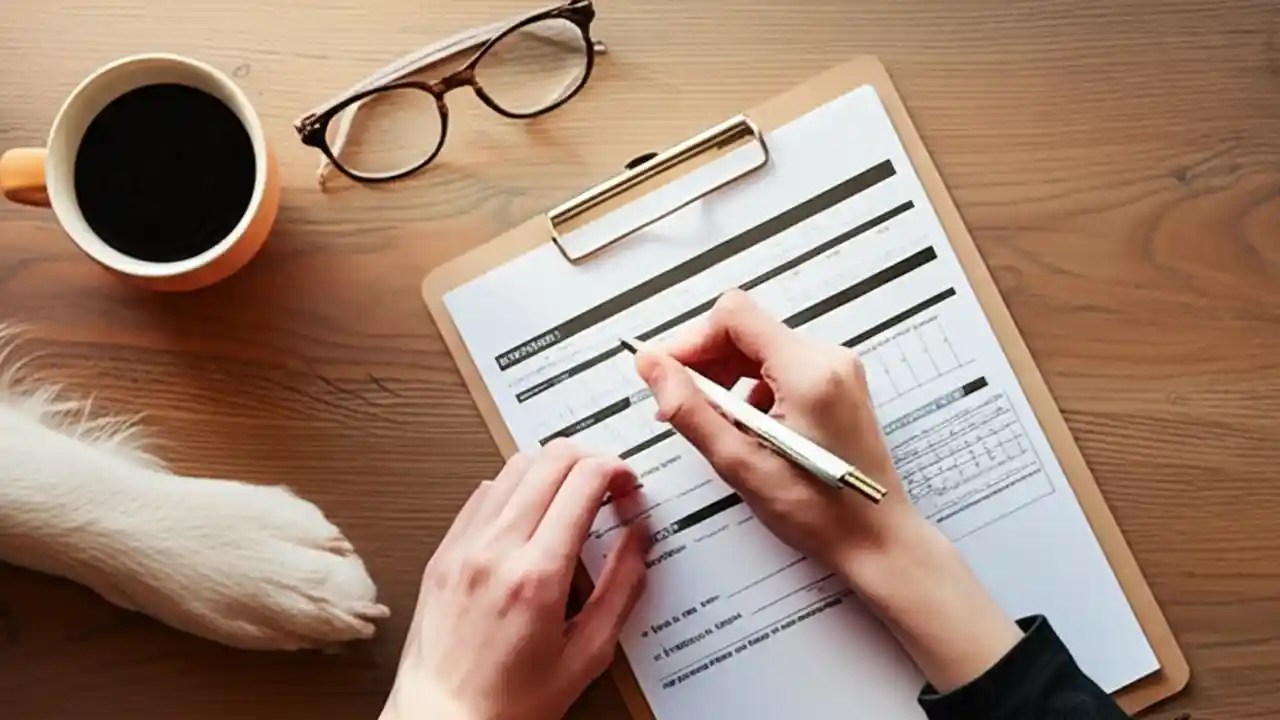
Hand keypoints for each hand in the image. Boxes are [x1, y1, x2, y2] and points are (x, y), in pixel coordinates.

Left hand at [381, 442, 647, 719]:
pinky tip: (529, 515)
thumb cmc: (511, 703)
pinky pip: (482, 493)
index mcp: (537, 575)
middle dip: (590, 460)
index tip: (628, 485)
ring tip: (570, 497)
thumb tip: (640, 537)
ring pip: (514, 466)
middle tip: (607, 484)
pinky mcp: (443, 551)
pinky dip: (514, 489)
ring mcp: (464, 546)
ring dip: (551, 469)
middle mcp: (496, 550)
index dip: (617, 470)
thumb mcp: (587, 654)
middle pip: (550, 458)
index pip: (584, 480)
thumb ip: (622, 587)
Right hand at [635, 290, 1021, 691]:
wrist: (876, 540)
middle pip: (746, 329)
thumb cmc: (823, 513)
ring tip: (716, 426)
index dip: (692, 340)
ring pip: (760, 349)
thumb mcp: (740, 464)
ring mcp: (836, 371)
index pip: (735, 315)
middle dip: (705, 363)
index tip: (668, 372)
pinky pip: (780, 369)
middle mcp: (828, 360)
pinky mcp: (836, 386)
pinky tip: (746, 430)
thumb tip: (653, 367)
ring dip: (727, 380)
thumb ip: (689, 409)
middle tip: (679, 405)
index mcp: (809, 372)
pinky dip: (752, 391)